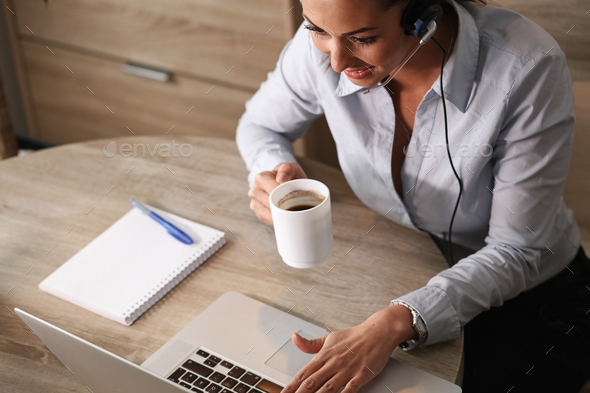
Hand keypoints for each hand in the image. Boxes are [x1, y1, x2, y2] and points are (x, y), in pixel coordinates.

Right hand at [248, 162, 306, 224]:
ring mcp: (254, 203)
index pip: (273, 192)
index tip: (295, 198)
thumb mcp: (291, 168)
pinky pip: (269, 220)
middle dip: (284, 207)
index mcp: (261, 178)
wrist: (284, 182)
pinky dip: (278, 219)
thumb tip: (281, 179)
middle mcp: (254, 191)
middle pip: (271, 205)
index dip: (285, 197)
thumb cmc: (289, 176)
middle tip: (295, 206)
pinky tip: (284, 214)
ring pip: (270, 215)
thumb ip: (287, 169)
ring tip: (290, 210)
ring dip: (282, 215)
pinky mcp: (258, 213)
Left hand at [282, 305, 415, 392]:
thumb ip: (311, 344)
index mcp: (324, 355)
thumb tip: (294, 338)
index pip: (303, 374)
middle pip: (311, 383)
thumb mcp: (329, 337)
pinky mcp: (361, 375)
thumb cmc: (354, 336)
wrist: (378, 331)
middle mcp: (333, 363)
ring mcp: (347, 370)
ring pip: (327, 388)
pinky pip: (350, 389)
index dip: (291, 386)